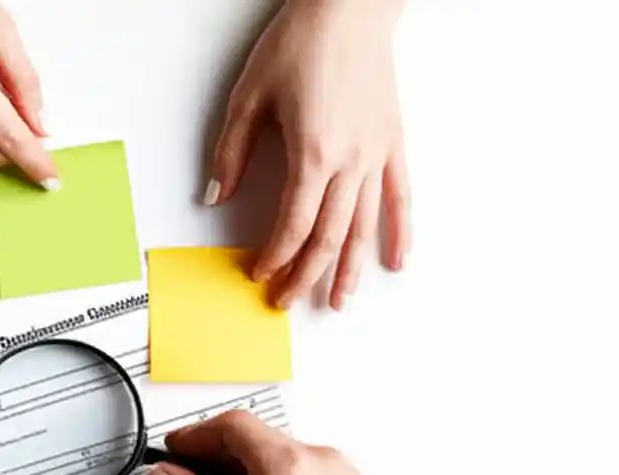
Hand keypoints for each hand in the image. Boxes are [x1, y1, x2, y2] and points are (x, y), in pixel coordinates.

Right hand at [146, 411, 429, 474]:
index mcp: (289, 468)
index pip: (233, 426)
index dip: (196, 435)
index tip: (176, 449)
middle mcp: (320, 461)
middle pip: (256, 435)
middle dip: (217, 451)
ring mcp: (338, 473)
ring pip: (277, 450)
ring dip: (244, 465)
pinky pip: (300, 466)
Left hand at [206, 0, 410, 310]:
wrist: (349, 6)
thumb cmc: (301, 43)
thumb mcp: (249, 96)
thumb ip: (232, 151)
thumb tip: (218, 194)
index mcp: (313, 153)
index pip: (292, 225)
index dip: (275, 257)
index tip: (260, 273)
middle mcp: (350, 161)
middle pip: (327, 236)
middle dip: (306, 275)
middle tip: (288, 300)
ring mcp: (377, 154)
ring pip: (363, 226)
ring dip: (350, 268)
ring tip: (339, 300)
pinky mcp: (393, 142)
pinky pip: (400, 196)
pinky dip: (399, 231)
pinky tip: (395, 259)